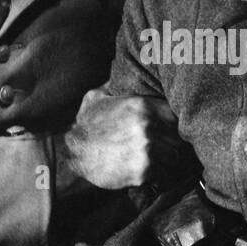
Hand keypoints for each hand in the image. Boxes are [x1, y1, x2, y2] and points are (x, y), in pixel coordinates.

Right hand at [60, 89, 184, 190]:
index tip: (165, 128)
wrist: (69, 157)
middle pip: (177, 136)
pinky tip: (142, 168)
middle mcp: (148, 126)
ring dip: (166, 158)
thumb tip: (127, 72)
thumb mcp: (96, 99)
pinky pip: (164, 172)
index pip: (175, 115)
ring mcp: (148, 149)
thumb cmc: (85, 128)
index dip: (171, 123)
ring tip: (151, 158)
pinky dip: (157, 173)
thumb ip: (116, 86)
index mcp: (142, 106)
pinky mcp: (144, 171)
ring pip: (174, 155)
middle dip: (170, 140)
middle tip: (159, 145)